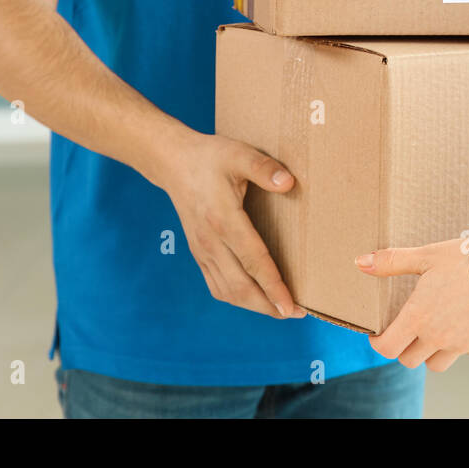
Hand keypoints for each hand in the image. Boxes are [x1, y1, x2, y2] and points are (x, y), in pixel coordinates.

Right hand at [157, 132, 306, 319]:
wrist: (173, 163)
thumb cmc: (210, 157)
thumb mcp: (239, 154)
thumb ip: (264, 168)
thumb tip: (289, 184)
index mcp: (223, 220)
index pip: (253, 261)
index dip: (273, 287)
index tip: (291, 307)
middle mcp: (211, 241)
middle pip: (240, 286)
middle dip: (268, 305)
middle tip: (296, 313)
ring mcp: (202, 250)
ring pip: (227, 291)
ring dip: (254, 305)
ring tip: (279, 309)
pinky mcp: (199, 252)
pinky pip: (216, 285)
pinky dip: (236, 297)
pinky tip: (253, 298)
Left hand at [355, 237, 468, 370]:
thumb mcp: (429, 255)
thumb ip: (394, 261)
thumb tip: (361, 262)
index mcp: (419, 317)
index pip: (387, 347)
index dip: (378, 342)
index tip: (379, 332)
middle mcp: (438, 337)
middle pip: (409, 360)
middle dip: (404, 347)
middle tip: (408, 328)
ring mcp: (461, 345)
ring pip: (437, 363)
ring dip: (431, 352)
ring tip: (435, 330)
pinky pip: (465, 353)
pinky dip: (461, 344)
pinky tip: (464, 323)